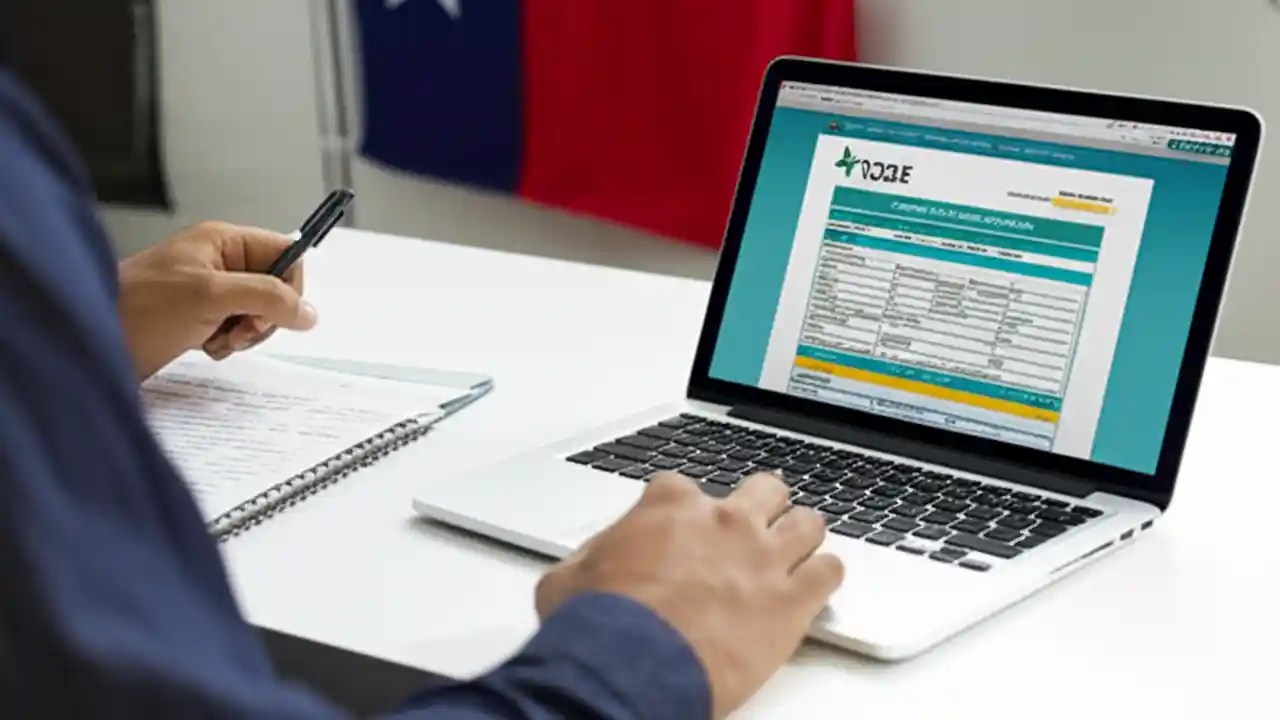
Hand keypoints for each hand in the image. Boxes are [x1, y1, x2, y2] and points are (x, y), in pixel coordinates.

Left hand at [117, 222, 317, 378]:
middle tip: (239, 329)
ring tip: (217, 339)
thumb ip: (267, 298)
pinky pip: (236, 331)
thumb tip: (308, 313)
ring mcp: (209, 292)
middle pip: (275, 288)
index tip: (274, 312)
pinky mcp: (198, 318)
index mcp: (224, 242)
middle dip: (264, 317)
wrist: (93, 340)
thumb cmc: (140, 307)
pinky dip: (228, 344)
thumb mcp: (211, 295)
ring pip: (258, 314)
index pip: (284, 254)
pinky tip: (204, 345)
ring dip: (245, 334)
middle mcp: (219, 263)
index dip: (289, 285)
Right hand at [536, 473, 843, 718]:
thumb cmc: (599, 625)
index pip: (685, 487)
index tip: (684, 527)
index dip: (684, 509)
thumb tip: (590, 561)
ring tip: (796, 552)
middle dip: (762, 505)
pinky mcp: (791, 601)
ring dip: (802, 536)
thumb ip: (592, 556)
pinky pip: (830, 573)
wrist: (629, 666)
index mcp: (671, 507)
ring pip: (807, 523)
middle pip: (765, 489)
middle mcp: (724, 521)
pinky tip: (817, 586)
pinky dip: (825, 577)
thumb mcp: (567, 577)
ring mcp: (762, 557)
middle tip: (754, 527)